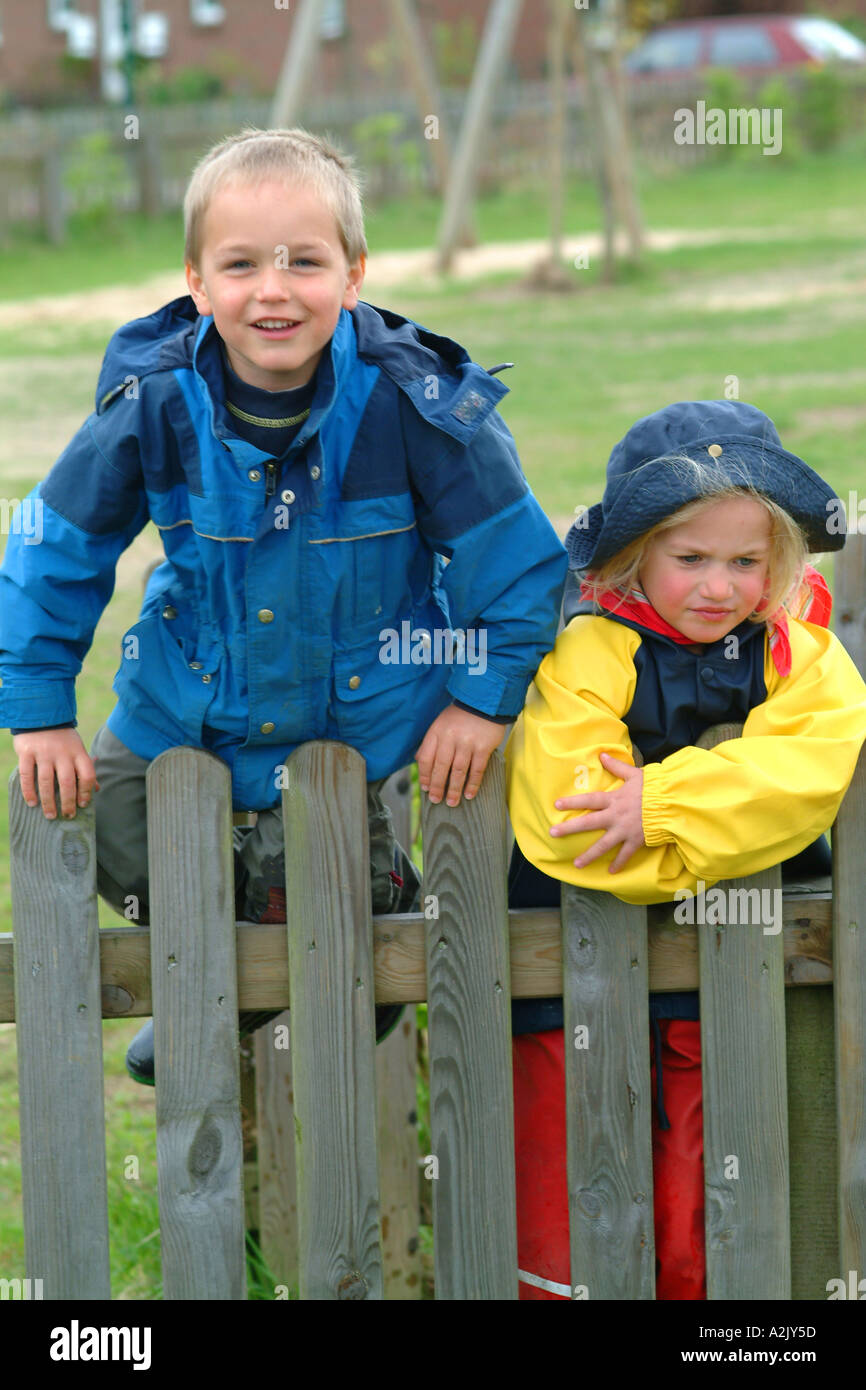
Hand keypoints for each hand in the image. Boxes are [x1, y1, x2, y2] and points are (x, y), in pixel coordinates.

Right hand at [13, 728, 99, 819]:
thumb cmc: (63, 739)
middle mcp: (62, 753)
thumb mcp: (78, 750)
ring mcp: (44, 752)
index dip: (87, 792)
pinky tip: (32, 803)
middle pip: (67, 782)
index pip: (87, 775)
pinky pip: (27, 775)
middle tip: (67, 816)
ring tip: (50, 815)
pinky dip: (29, 791)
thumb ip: (85, 769)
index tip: (84, 805)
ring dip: (49, 802)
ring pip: (47, 782)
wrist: (42, 716)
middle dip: (68, 803)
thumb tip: (97, 790)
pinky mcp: (26, 752)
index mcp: (78, 753)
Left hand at [415, 704, 505, 806]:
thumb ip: (430, 742)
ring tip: (452, 802)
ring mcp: (467, 742)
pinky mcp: (483, 747)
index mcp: (436, 732)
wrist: (482, 702)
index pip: (426, 758)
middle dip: (437, 786)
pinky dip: (473, 784)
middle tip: (436, 800)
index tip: (425, 788)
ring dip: (454, 789)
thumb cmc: (459, 716)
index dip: (425, 775)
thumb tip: (420, 762)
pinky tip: (469, 794)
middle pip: (441, 767)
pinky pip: (477, 769)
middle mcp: (450, 738)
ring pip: (458, 771)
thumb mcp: (439, 724)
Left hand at [549, 751, 644, 873]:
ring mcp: (625, 830)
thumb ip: (617, 766)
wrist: (673, 803)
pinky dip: (619, 863)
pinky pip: (626, 854)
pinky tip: (611, 872)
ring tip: (576, 864)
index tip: (556, 805)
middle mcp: (616, 816)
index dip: (573, 802)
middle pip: (589, 823)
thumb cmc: (654, 787)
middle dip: (570, 828)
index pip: (589, 800)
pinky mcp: (636, 840)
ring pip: (603, 845)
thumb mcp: (634, 774)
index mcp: (614, 799)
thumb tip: (602, 755)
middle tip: (553, 833)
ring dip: (589, 855)